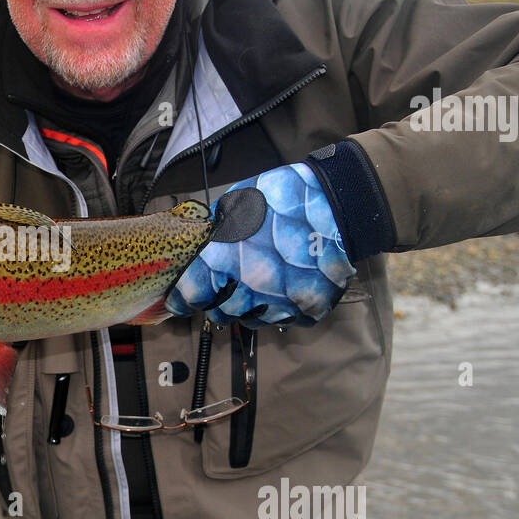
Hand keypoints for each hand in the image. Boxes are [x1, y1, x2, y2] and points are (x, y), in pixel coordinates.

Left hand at [165, 163, 355, 327]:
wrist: (338, 204)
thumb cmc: (282, 199)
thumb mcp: (234, 206)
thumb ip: (212, 237)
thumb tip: (197, 253)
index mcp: (223, 260)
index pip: (189, 296)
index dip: (182, 299)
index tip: (181, 300)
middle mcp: (249, 288)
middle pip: (220, 313)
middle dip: (217, 302)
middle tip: (225, 287)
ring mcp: (280, 303)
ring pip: (250, 320)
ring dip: (248, 307)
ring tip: (258, 284)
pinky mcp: (307, 311)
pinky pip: (284, 319)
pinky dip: (280, 308)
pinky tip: (285, 286)